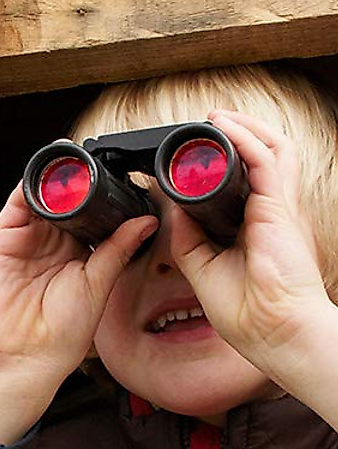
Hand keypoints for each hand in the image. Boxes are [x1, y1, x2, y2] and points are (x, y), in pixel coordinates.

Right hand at [0, 178, 158, 389]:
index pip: (90, 213)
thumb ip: (118, 247)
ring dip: (55, 179)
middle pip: (65, 200)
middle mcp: (51, 243)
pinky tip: (46, 175)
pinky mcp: (2, 239)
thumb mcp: (100, 282)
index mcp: (77, 252)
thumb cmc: (64, 330)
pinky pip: (15, 205)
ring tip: (72, 161)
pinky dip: (29, 186)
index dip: (102, 195)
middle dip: (78, 181)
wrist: (28, 352)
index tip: (121, 176)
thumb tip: (147, 220)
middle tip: (97, 161)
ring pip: (41, 197)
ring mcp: (25, 239)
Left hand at [166, 108, 333, 381]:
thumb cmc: (246, 310)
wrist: (272, 331)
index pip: (244, 181)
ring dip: (245, 127)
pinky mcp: (280, 207)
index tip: (193, 156)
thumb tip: (168, 205)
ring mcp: (278, 206)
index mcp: (255, 226)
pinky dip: (247, 138)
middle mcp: (270, 211)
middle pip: (263, 157)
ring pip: (272, 148)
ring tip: (217, 118)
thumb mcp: (202, 267)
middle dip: (238, 135)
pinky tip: (226, 127)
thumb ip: (186, 235)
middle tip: (208, 125)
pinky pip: (268, 159)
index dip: (224, 163)